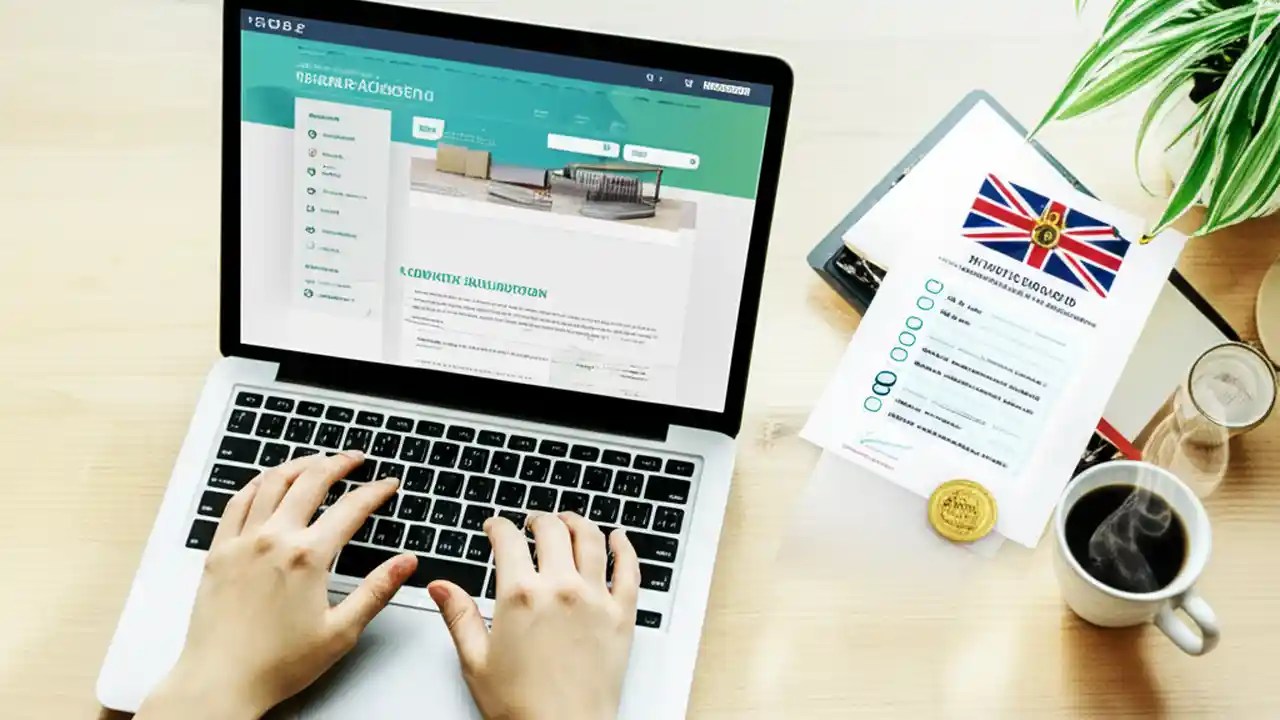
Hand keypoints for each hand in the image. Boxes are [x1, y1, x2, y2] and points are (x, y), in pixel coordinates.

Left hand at [138, 452, 415, 719]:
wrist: (220, 681)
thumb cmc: (276, 664)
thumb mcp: (341, 631)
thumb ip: (377, 590)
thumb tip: (406, 563)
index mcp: (308, 557)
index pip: (351, 508)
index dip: (375, 491)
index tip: (388, 484)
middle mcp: (274, 539)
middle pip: (311, 481)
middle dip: (339, 463)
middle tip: (355, 459)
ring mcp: (243, 541)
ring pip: (272, 482)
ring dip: (299, 464)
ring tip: (316, 461)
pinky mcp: (219, 551)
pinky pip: (237, 502)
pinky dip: (257, 483)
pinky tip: (268, 481)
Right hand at [429, 512, 639, 719]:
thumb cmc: (520, 706)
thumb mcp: (475, 660)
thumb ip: (458, 615)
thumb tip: (441, 586)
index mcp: (520, 595)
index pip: (507, 540)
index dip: (498, 526)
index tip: (496, 527)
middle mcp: (560, 588)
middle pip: (552, 530)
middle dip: (538, 519)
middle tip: (532, 522)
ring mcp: (595, 599)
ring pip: (591, 539)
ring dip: (577, 522)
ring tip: (569, 521)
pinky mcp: (621, 615)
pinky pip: (629, 570)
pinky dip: (625, 547)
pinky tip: (619, 538)